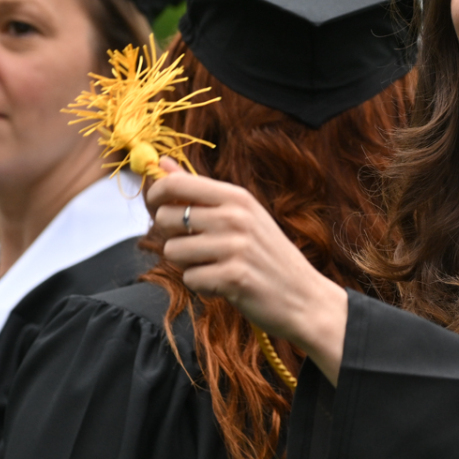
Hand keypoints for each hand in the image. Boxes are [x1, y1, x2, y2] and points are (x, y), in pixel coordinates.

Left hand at [145, 158, 347, 383]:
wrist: (303, 296)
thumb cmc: (267, 254)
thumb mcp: (241, 214)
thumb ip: (198, 190)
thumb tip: (162, 163)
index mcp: (237, 196)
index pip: (175, 184)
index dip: (155, 195)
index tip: (156, 208)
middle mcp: (235, 217)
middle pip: (166, 218)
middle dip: (171, 236)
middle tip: (196, 246)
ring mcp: (235, 247)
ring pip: (172, 252)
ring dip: (187, 264)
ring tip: (214, 266)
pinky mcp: (233, 277)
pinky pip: (190, 279)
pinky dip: (202, 286)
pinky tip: (224, 284)